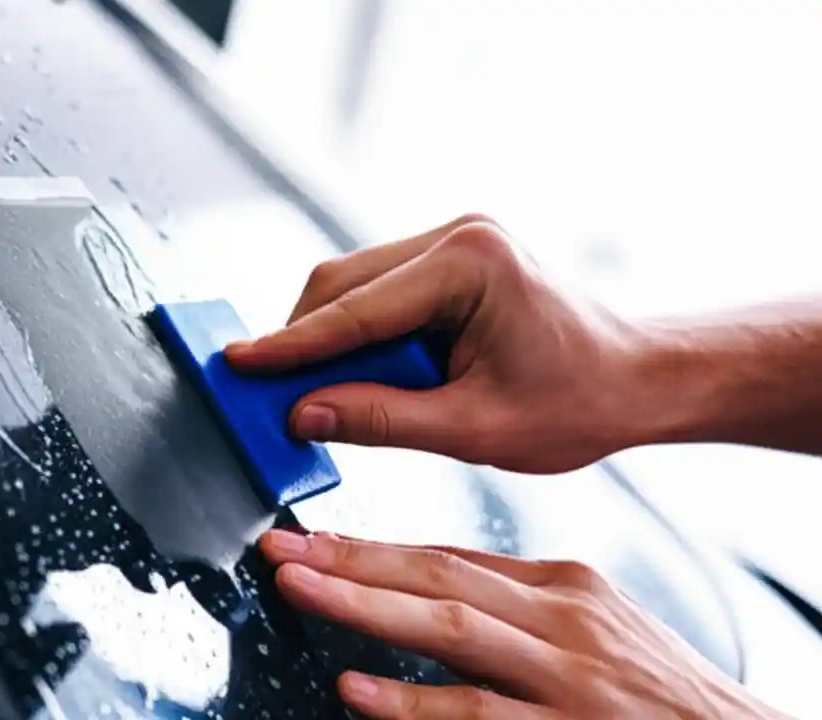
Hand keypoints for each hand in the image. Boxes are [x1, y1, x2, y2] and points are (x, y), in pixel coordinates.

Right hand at [224, 215, 642, 472]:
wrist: (638, 378)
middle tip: (264, 396)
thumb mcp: (476, 428)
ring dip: (329, 342)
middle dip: (302, 343)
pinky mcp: (448, 260)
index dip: (289, 345)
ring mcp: (453, 242)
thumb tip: (303, 415)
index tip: (235, 363)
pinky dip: (356, 336)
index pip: (356, 311)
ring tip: (315, 397)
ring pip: (352, 287)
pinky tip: (356, 377)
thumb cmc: (579, 402)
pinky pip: (378, 293)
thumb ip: (382, 420)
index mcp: (470, 264)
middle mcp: (458, 236)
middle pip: (342, 285)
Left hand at [259, 530, 789, 718]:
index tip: (307, 539)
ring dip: (365, 608)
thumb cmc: (653, 686)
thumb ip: (511, 600)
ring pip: (449, 632)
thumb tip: (420, 580)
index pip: (446, 555)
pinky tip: (358, 692)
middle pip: (438, 577)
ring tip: (302, 591)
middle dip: (351, 560)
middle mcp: (560, 620)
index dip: (369, 547)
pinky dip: (411, 703)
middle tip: (283, 550)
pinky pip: (476, 716)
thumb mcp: (591, 620)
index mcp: (560, 584)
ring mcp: (564, 678)